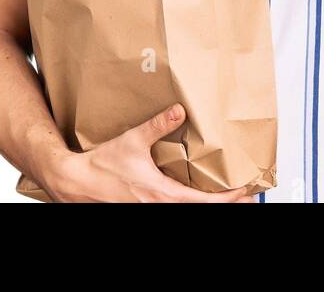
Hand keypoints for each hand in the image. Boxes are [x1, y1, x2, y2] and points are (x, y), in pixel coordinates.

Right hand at [41, 103, 257, 202]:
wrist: (74, 183)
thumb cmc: (100, 167)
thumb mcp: (132, 141)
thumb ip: (157, 125)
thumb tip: (178, 111)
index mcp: (160, 196)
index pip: (202, 203)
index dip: (226, 199)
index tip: (244, 191)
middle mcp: (158, 208)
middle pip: (200, 212)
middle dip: (226, 204)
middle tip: (249, 198)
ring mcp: (150, 211)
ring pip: (187, 212)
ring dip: (209, 205)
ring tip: (231, 198)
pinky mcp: (144, 209)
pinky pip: (173, 209)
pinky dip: (190, 204)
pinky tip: (199, 197)